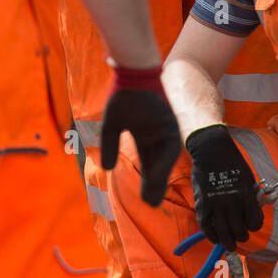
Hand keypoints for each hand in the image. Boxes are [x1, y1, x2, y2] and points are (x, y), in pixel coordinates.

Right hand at [100, 65, 181, 205]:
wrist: (132, 73)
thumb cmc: (122, 95)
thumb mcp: (112, 126)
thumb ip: (109, 147)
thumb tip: (106, 169)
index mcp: (145, 135)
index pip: (147, 163)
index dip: (146, 180)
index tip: (144, 199)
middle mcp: (157, 135)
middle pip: (157, 165)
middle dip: (155, 185)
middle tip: (151, 205)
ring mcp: (166, 130)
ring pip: (164, 160)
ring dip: (160, 178)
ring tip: (153, 197)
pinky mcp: (171, 124)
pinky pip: (169, 148)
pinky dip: (163, 162)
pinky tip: (155, 176)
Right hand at [187, 124, 262, 250]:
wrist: (211, 150)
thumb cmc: (233, 163)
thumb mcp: (249, 179)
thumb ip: (251, 198)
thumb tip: (252, 215)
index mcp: (246, 196)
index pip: (255, 223)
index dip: (254, 225)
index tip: (252, 223)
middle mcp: (231, 204)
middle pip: (240, 232)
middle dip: (242, 236)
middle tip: (240, 235)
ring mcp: (215, 205)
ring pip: (224, 234)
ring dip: (228, 242)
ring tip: (229, 244)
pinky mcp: (202, 205)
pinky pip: (206, 227)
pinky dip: (211, 236)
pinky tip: (215, 237)